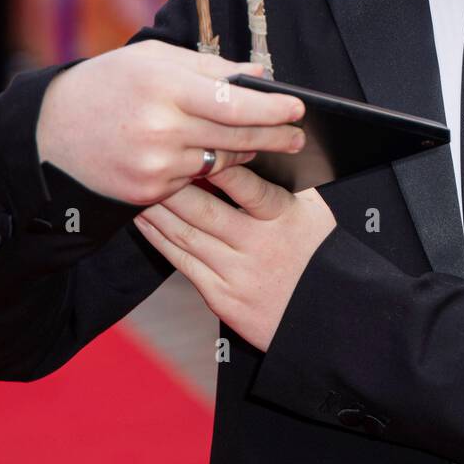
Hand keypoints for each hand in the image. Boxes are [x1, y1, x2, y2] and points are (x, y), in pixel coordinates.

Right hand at [36, 40, 306, 205]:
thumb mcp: (155, 59)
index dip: (272, 109)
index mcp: (165, 88)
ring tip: (264, 145)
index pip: (234, 103)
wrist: (51, 130)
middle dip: (273, 137)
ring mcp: (154, 165)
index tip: (298, 108)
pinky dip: (209, 171)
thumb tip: (259, 76)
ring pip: (219, 164)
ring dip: (244, 155)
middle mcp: (161, 129)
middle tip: (297, 136)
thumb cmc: (109, 84)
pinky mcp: (147, 193)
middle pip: (235, 138)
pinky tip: (223, 161)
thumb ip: (210, 67)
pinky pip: (193, 182)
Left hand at [132, 164, 336, 350]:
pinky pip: (183, 264)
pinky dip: (160, 240)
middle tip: (146, 163)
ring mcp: (236, 274)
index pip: (246, 187)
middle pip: (204, 212)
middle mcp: (257, 246)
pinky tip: (145, 222)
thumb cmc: (322, 254)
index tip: (193, 146)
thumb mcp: (318, 211)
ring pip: (186, 236)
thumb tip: (261, 145)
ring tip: (134, 188)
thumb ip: (289, 182)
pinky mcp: (221, 298)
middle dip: (171, 186)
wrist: (328, 317)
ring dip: (157, 212)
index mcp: (282, 218)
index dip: (217, 167)